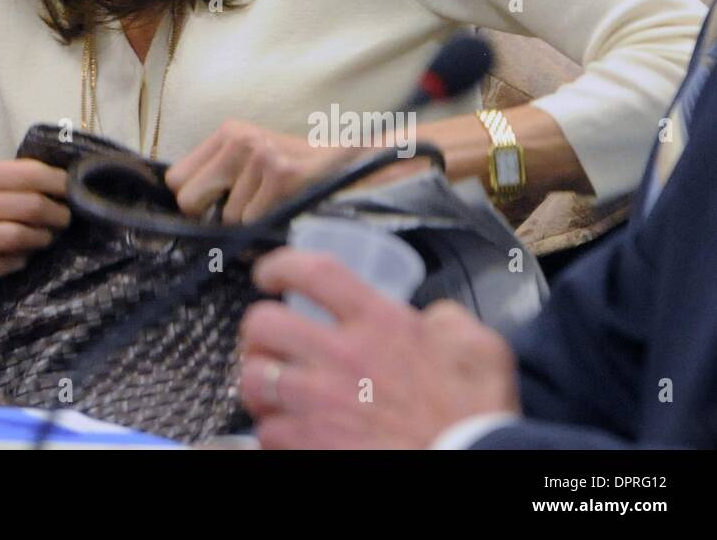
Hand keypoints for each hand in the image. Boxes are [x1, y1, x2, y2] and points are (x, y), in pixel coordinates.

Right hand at [0, 158, 69, 289]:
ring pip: (14, 238)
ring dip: (40, 239)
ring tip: (48, 237)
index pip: (25, 173)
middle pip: (26, 206)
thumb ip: (2, 179)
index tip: (73, 189)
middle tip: (66, 218)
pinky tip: (22, 257)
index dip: (57, 182)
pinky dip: (17, 262)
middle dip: (55, 214)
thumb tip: (57, 179)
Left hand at [165, 119, 341, 222]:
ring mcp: (260, 155)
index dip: (191, 198)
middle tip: (235, 210)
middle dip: (207, 214)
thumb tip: (182, 204)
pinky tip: (283, 206)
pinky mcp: (282, 174)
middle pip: (188, 198)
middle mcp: (240, 139)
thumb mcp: (249, 156)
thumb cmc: (290, 167)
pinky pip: (253, 221)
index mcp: (228, 132)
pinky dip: (266, 224)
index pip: (175, 177)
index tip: (208, 205)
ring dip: (248, 220)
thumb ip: (217, 172)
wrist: (344, 164)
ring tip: (271, 201)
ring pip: (227, 217)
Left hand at [238, 247, 519, 448]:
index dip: (280, 265)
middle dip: (258, 329)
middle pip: (262, 322)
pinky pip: (266, 431)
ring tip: (272, 387)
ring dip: (258, 380)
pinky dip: (272, 431)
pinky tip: (290, 430)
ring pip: (252, 377)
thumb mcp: (479, 349)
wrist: (471, 467)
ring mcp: (320, 403)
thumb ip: (448, 320)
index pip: (312, 271)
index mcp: (379, 323)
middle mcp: (341, 357)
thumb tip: (432, 318)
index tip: (270, 274)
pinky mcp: (310, 446)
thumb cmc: (476, 418)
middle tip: (269, 339)